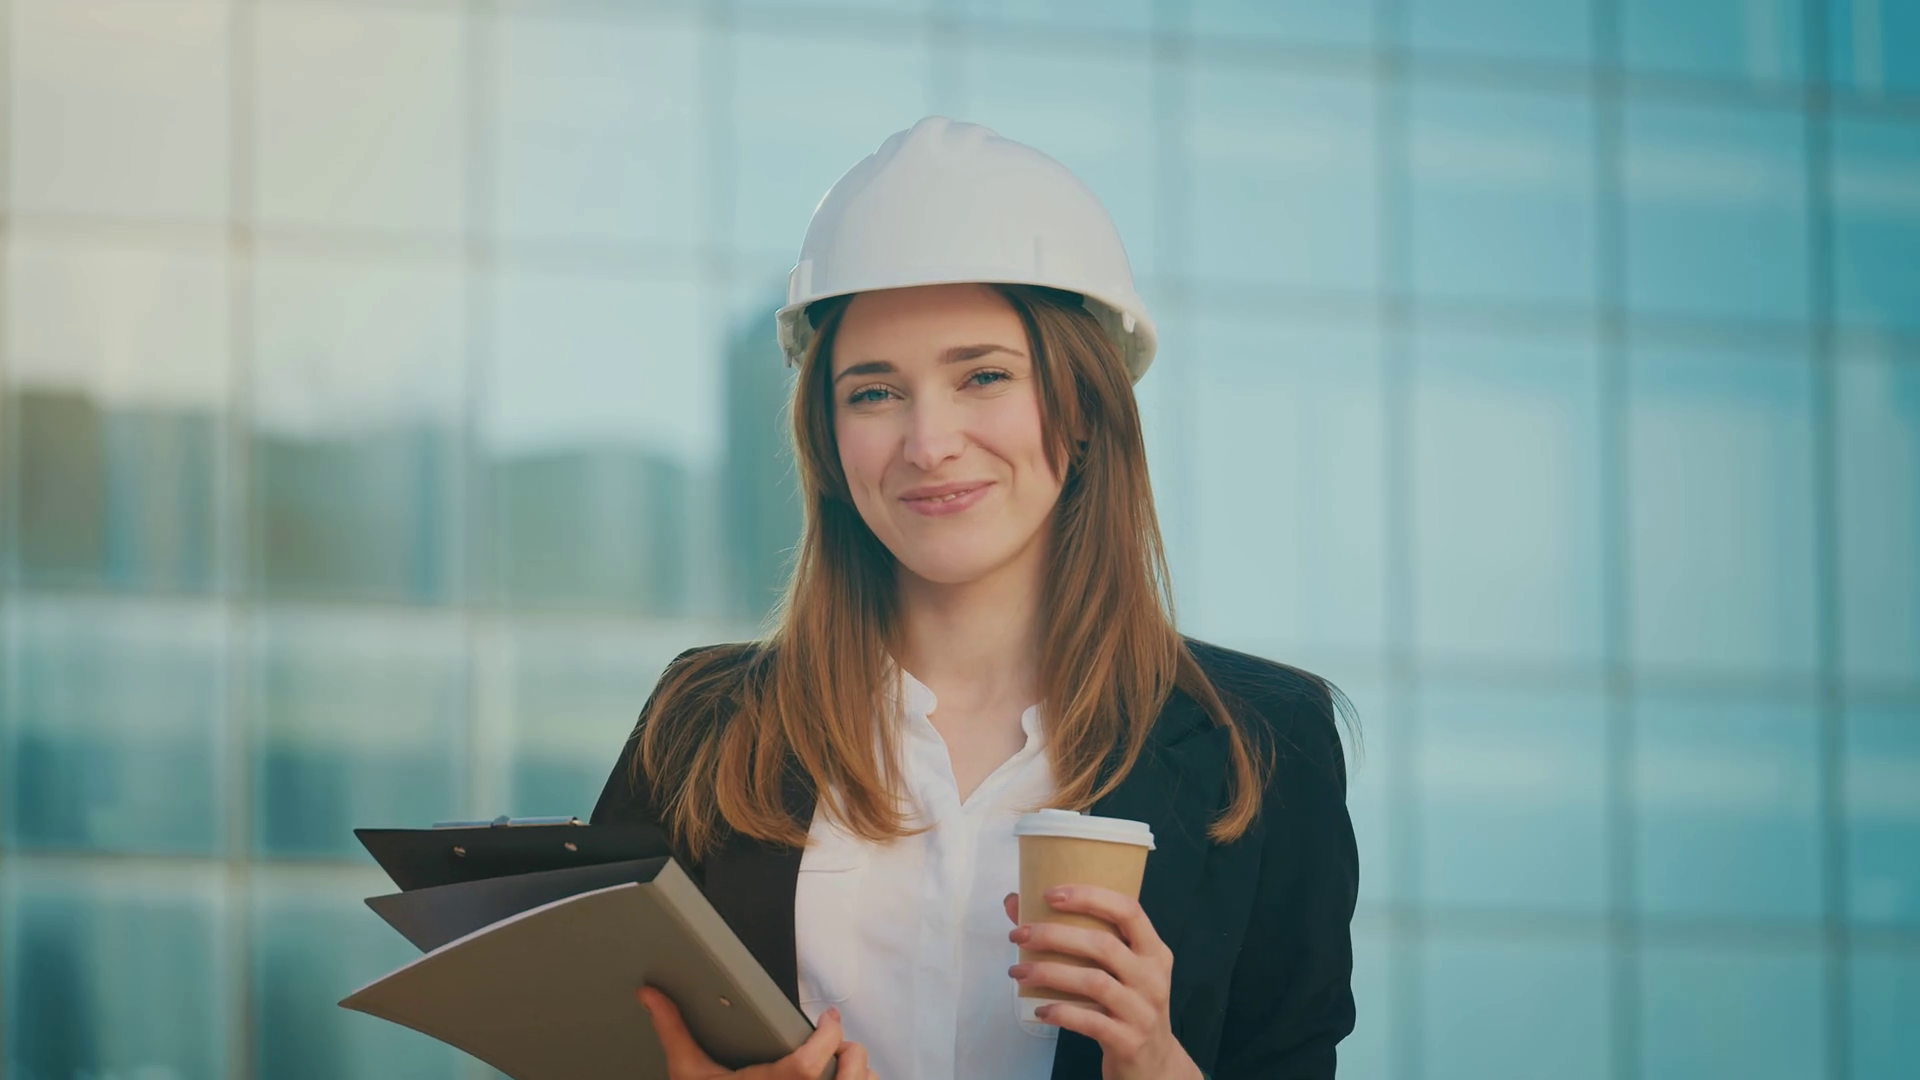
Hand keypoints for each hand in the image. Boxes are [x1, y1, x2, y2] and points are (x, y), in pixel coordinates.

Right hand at [637, 986, 874, 1079]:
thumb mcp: (689, 1075)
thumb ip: (674, 1032)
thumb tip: (651, 996)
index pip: (815, 1060)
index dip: (830, 1032)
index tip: (829, 1018)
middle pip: (853, 1070)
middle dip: (849, 1050)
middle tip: (836, 1043)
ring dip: (859, 1074)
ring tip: (843, 1066)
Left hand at [1002, 889, 1201, 1079]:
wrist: (1155, 1062)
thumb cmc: (1126, 1004)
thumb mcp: (1118, 970)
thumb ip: (1076, 936)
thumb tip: (1015, 903)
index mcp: (1153, 951)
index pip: (1128, 910)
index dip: (1089, 897)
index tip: (1049, 895)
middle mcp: (1152, 977)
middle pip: (1103, 945)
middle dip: (1054, 935)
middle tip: (1018, 935)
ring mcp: (1143, 1010)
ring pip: (1093, 982)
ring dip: (1049, 973)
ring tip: (1018, 972)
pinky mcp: (1128, 1040)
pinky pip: (1089, 1022)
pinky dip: (1061, 1012)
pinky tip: (1040, 1010)